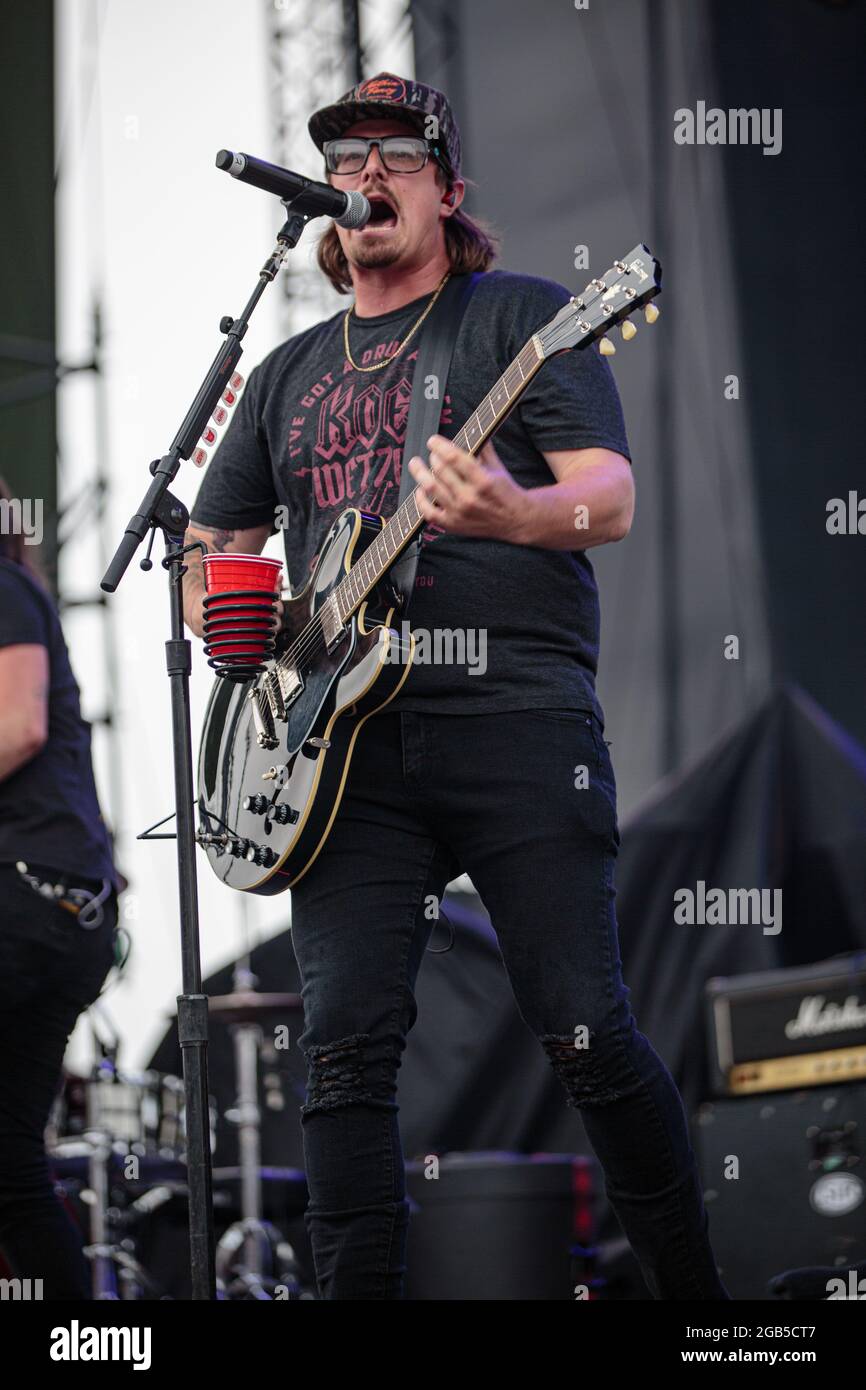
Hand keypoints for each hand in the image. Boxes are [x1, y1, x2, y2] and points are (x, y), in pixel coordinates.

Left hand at [407, 434, 527, 541]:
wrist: (515, 520)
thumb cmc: (505, 491)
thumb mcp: (497, 467)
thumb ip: (483, 448)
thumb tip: (471, 429)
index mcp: (483, 480)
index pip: (453, 457)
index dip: (439, 446)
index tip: (433, 441)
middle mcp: (469, 497)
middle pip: (440, 471)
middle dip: (432, 457)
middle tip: (431, 453)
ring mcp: (459, 513)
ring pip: (431, 488)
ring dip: (420, 473)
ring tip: (416, 465)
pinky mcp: (453, 525)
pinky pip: (428, 512)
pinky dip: (420, 500)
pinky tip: (420, 490)